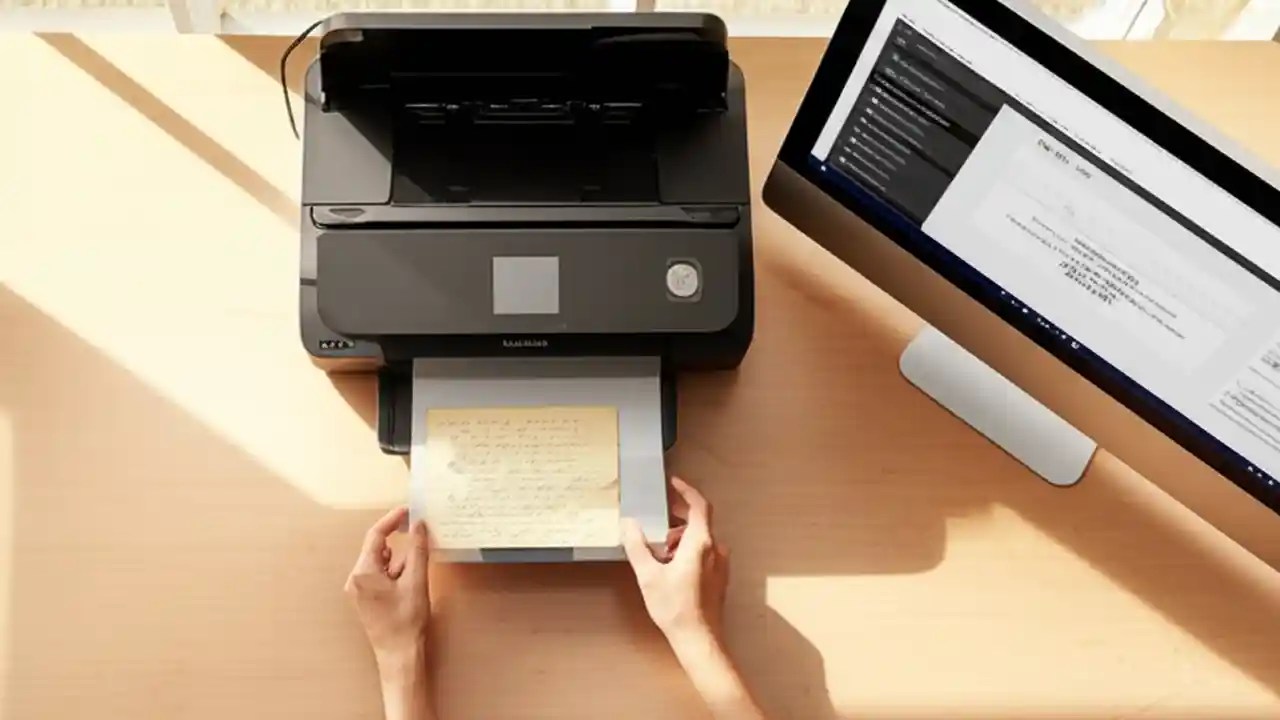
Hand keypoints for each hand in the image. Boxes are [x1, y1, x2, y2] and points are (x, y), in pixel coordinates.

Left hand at [344, 507, 431, 668]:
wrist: (399, 655)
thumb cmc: (406, 620)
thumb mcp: (416, 581)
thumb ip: (417, 550)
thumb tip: (419, 525)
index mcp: (363, 573)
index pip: (375, 536)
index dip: (392, 520)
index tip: (408, 510)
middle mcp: (355, 580)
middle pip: (375, 548)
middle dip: (396, 538)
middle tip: (416, 528)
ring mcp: (358, 591)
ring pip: (379, 562)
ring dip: (397, 557)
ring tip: (417, 558)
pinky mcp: (365, 599)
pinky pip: (378, 575)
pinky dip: (394, 570)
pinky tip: (409, 575)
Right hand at [622, 478, 765, 719]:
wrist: (699, 639)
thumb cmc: (676, 608)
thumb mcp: (648, 575)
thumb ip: (637, 546)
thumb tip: (629, 524)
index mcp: (701, 543)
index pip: (699, 505)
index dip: (687, 491)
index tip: (674, 483)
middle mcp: (716, 550)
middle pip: (699, 522)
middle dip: (677, 519)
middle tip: (657, 522)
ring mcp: (720, 565)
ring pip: (701, 539)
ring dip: (681, 539)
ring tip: (660, 553)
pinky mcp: (719, 578)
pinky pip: (705, 554)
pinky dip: (689, 552)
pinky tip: (672, 568)